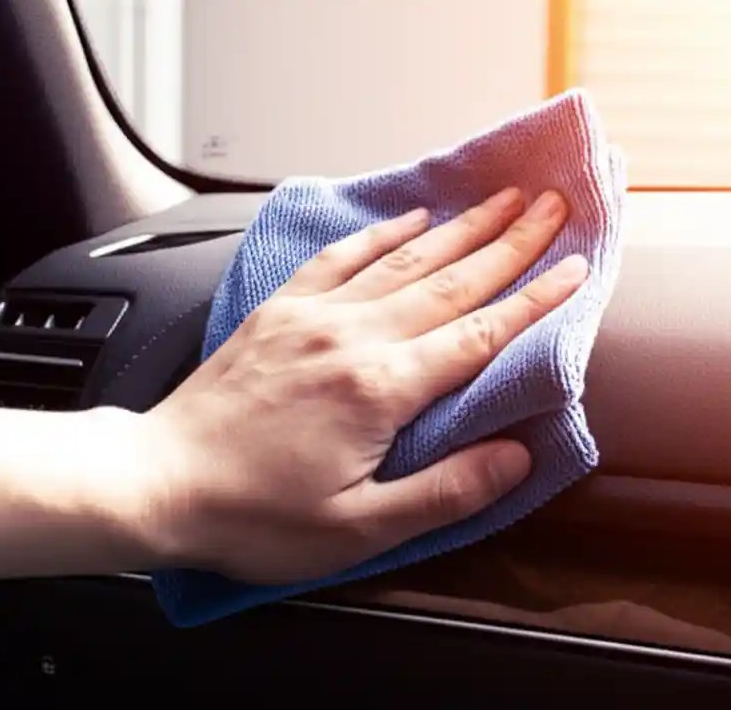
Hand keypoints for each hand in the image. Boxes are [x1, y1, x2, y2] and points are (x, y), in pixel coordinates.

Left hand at [126, 187, 586, 583]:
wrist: (155, 484)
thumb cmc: (252, 517)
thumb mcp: (357, 530)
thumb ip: (444, 492)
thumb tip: (515, 459)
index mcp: (378, 390)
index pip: (478, 335)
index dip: (533, 300)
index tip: (575, 267)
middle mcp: (350, 338)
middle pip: (450, 281)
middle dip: (511, 242)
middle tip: (553, 206)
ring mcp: (311, 318)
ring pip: (403, 260)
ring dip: (459, 227)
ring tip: (501, 199)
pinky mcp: (277, 312)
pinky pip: (339, 258)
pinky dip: (378, 234)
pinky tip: (406, 217)